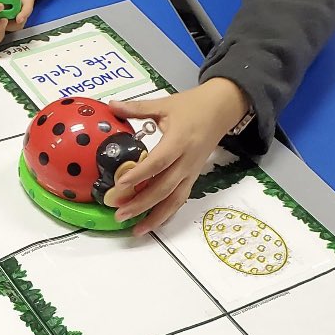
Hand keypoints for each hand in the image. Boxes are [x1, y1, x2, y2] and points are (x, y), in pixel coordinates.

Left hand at [105, 78, 251, 234]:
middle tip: (119, 213)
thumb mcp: (164, 104)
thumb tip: (112, 106)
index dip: (139, 175)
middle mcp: (186, 161)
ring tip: (135, 229)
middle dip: (141, 203)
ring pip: (174, 200)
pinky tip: (151, 224)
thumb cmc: (193, 106)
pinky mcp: (193, 178)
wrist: (221, 110)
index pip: (158, 162)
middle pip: (164, 187)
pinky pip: (180, 199)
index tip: (119, 185)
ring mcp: (191, 172)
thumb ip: (137, 108)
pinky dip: (166, 214)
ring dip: (154, 216)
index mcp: (179, 140)